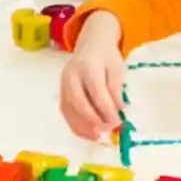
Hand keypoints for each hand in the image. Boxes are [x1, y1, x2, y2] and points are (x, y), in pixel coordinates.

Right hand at [59, 12, 125, 139]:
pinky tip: (87, 133)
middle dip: (94, 120)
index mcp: (88, 67)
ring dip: (82, 126)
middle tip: (108, 129)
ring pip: (69, 109)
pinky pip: (65, 111)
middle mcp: (72, 75)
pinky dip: (75, 125)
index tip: (118, 121)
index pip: (96, 92)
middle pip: (79, 102)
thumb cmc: (106, 57)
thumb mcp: (117, 68)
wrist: (91, 43)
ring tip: (97, 137)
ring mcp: (63, 83)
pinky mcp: (61, 91)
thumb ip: (116, 89)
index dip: (107, 110)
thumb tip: (117, 110)